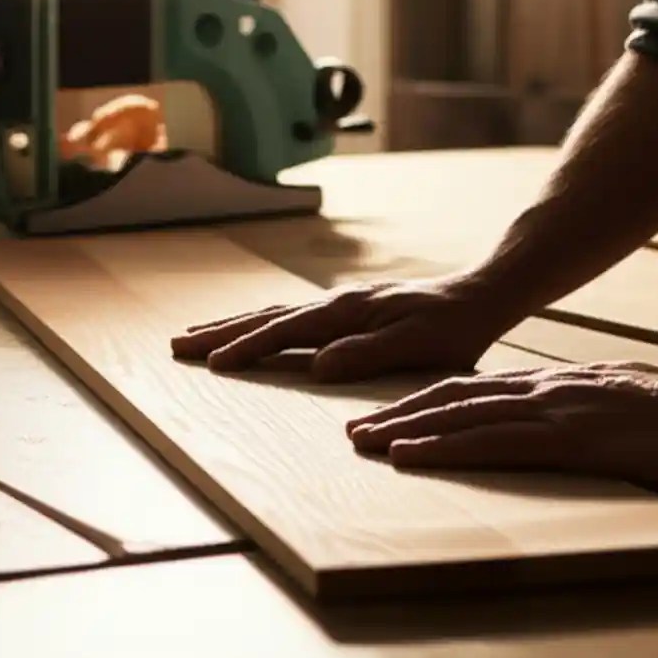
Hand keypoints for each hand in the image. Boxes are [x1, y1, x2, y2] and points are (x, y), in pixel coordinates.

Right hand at [171, 276, 515, 381]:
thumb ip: (369, 353)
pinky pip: (288, 316)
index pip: (285, 333)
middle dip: (220, 332)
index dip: (247, 348)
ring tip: (195, 336)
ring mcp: (338, 304)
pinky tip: (250, 330)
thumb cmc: (455, 327)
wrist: (481, 293)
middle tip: (176, 345)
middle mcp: (335, 304)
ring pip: (272, 314)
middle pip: (265, 318)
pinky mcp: (345, 310)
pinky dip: (259, 323)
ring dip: (232, 325)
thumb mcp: (420, 345)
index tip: (212, 362)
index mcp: (347, 314)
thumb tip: (318, 364)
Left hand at [346, 361, 657, 499]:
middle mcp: (538, 390)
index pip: (472, 390)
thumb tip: (554, 420)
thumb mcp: (607, 405)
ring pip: (460, 416)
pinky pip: (490, 442)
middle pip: (452, 398)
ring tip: (364, 442)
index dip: (425, 402)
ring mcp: (548, 411)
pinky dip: (442, 448)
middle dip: (400, 413)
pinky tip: (409, 455)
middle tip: (357, 431)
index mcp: (548, 385)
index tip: (389, 416)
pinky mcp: (562, 438)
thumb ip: (571, 408)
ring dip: (406, 429)